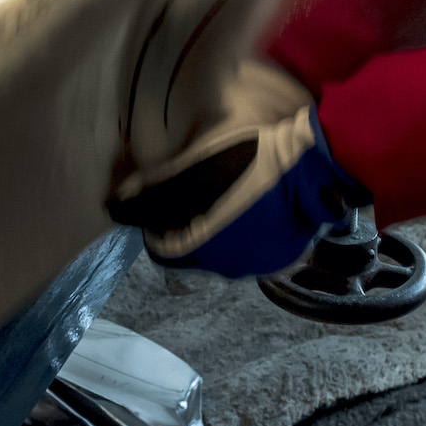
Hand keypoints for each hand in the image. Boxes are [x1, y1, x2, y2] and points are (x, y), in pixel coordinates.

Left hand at [108, 88, 369, 276]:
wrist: (310, 164)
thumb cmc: (247, 158)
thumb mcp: (193, 165)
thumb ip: (152, 189)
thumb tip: (115, 203)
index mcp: (202, 248)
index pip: (160, 249)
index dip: (151, 223)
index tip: (156, 197)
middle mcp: (227, 267)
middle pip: (189, 250)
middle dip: (182, 224)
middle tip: (190, 190)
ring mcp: (258, 265)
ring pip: (220, 251)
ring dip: (213, 228)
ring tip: (222, 193)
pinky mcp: (282, 256)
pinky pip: (249, 248)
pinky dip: (242, 232)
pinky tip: (250, 202)